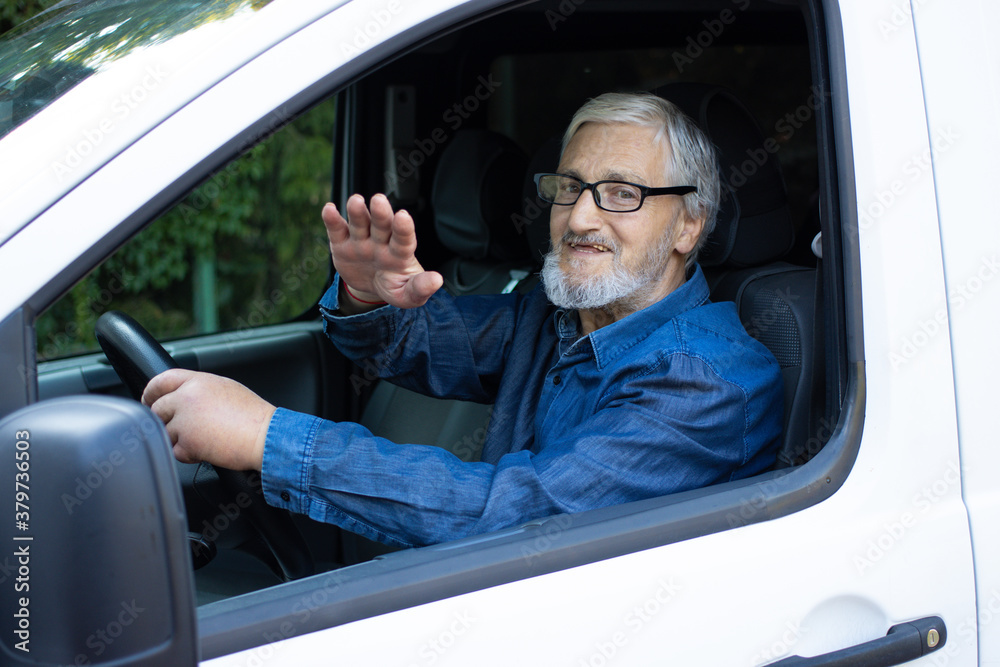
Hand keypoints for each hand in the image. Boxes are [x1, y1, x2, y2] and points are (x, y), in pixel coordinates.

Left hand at [142, 369, 274, 471]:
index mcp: (199, 381)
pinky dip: (188, 454)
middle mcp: (188, 397)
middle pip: (157, 409)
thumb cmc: (253, 417)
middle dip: (165, 421)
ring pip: (164, 432)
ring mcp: (186, 419)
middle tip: (178, 430)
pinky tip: (206, 450)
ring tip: (203, 440)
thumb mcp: (226, 390)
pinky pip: (175, 450)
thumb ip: (200, 390)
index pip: (162, 380)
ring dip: (178, 439)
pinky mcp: (187, 441)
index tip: (149, 401)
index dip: (151, 392)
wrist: (265, 436)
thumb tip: (183, 398)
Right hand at [322, 193, 442, 309]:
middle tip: (379, 199)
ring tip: (355, 201)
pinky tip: (329, 209)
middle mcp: (381, 241)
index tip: (403, 216)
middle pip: (382, 225)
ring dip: (357, 212)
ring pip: (360, 223)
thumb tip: (437, 280)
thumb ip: (420, 288)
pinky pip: (337, 230)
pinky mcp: (341, 244)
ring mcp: (361, 241)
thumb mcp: (408, 295)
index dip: (403, 228)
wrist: (371, 288)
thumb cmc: (394, 287)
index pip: (403, 239)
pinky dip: (332, 220)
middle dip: (380, 213)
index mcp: (400, 253)